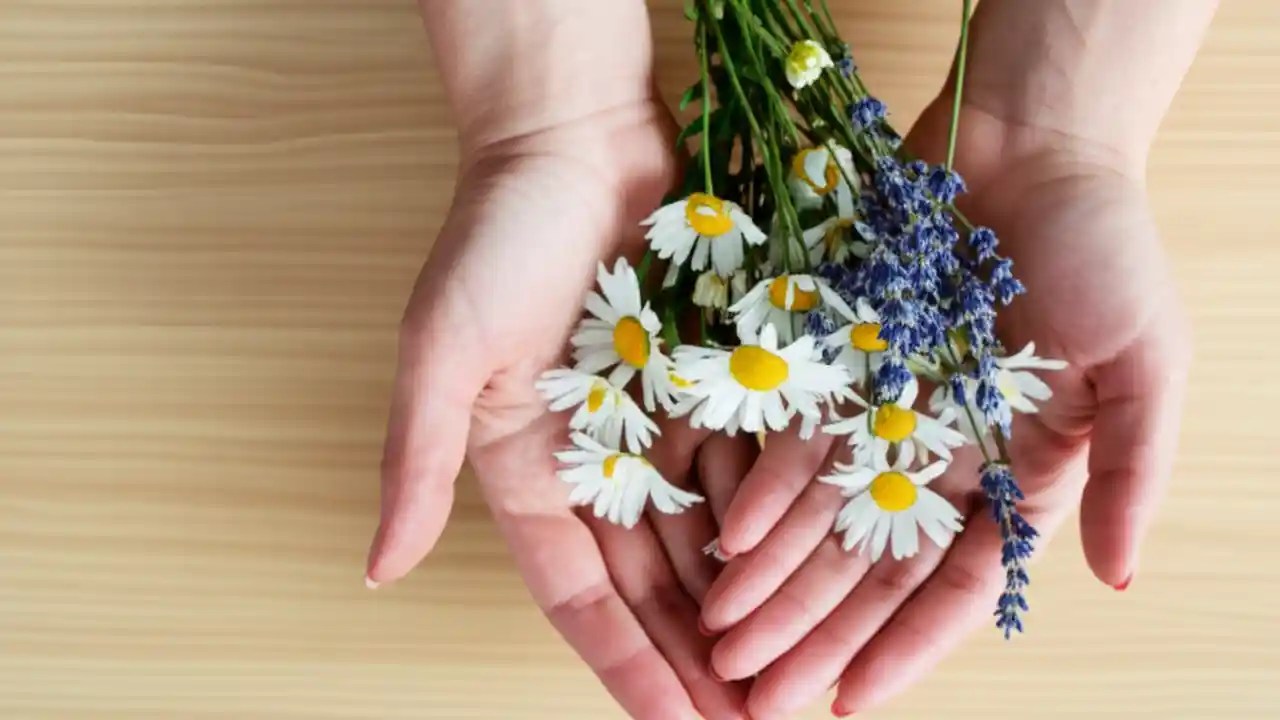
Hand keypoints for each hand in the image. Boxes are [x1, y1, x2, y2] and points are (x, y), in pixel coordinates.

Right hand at [362, 94, 758, 718]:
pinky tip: (813, 568)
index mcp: (527, 473)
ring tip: (790, 672)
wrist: (572, 139)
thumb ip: (415, 463)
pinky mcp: (706, 384)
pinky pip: (746, 466)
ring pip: (708, 540)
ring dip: (746, 606)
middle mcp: (595, 463)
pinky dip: (773, 519)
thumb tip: (375, 568)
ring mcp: (656, 426)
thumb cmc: (498, 239)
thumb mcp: (442, 355)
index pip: (584, 597)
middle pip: (654, 587)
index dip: (630, 667)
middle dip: (699, 660)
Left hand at [696, 100, 1190, 717]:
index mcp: (1015, 476)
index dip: (904, 649)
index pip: (951, 587)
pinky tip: (725, 545)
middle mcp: (938, 458)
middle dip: (813, 635)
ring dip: (772, 584)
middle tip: (754, 696)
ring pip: (817, 518)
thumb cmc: (1102, 251)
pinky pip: (789, 441)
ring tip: (724, 645)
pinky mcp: (835, 364)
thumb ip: (1128, 472)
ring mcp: (880, 415)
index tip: (851, 703)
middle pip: (867, 570)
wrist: (1029, 145)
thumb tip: (1118, 580)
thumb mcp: (1144, 366)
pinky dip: (760, 492)